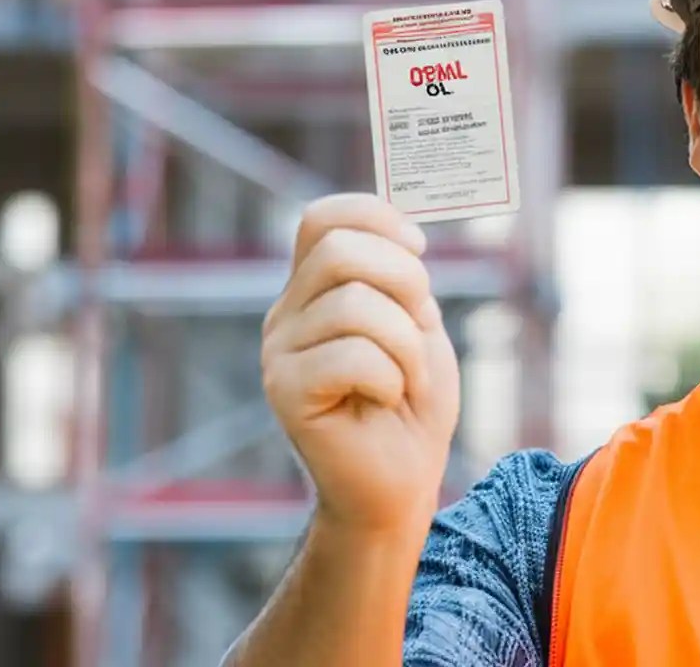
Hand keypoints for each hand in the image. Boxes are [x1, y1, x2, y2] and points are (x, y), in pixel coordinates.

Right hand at [261, 194, 459, 538]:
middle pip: (341, 250)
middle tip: (420, 326)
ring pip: (355, 305)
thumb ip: (402, 279)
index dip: (376, 217)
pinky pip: (354, 356)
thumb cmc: (412, 404)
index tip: (420, 250)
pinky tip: (386, 401)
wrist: (402, 482)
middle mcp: (287, 314)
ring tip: (406, 378)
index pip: (323, 218)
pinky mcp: (285, 392)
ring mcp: (279, 352)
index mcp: (315, 290)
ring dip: (406, 344)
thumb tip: (401, 235)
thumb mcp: (417, 326)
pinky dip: (392, 378)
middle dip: (406, 281)